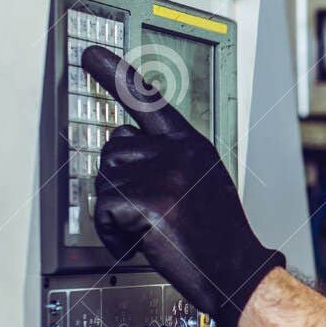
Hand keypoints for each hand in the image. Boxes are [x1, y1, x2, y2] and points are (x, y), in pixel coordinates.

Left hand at [82, 45, 284, 326]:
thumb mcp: (201, 182)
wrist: (236, 271)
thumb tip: (123, 149)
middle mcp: (178, 152)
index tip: (89, 55)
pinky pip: (103, 210)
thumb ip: (167, 159)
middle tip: (149, 211)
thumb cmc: (218, 237)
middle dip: (120, 182)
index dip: (114, 73)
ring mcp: (164, 174)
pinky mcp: (148, 200)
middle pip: (114, 150)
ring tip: (151, 228)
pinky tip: (141, 241)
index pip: (148, 99)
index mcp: (192, 144)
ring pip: (105, 181)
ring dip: (117, 211)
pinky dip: (113, 233)